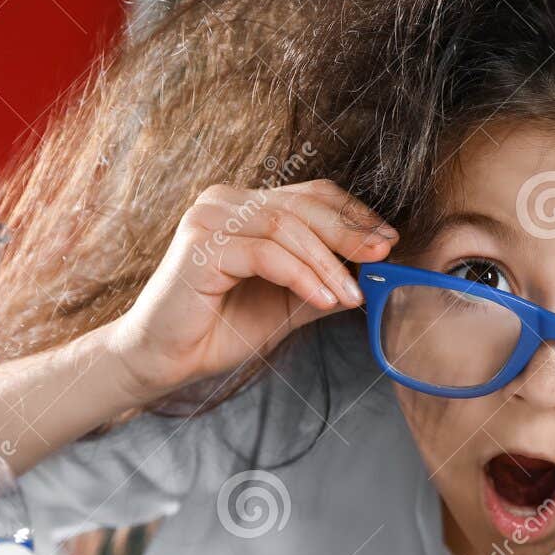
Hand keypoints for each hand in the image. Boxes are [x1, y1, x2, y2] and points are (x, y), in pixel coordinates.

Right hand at [106, 179, 394, 404]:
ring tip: (352, 295)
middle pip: (303, 204)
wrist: (165, 360)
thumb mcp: (287, 303)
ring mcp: (209, 218)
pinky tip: (322, 299)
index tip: (389, 240)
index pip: (311, 194)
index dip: (353, 214)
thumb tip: (376, 270)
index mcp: (245, 204)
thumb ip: (324, 281)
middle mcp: (225, 200)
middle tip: (383, 256)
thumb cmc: (220, 328)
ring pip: (288, 226)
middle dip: (350, 232)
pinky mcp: (200, 245)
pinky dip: (302, 276)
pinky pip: (266, 253)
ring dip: (328, 263)